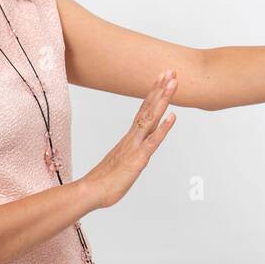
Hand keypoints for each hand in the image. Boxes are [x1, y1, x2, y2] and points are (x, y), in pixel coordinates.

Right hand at [80, 70, 177, 209]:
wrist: (91, 192)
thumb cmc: (105, 180)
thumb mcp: (122, 162)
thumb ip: (130, 153)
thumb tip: (137, 151)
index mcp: (130, 137)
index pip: (143, 110)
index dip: (153, 94)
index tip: (162, 78)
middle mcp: (133, 137)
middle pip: (148, 108)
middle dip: (160, 89)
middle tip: (170, 71)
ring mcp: (135, 146)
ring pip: (151, 118)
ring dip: (162, 100)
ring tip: (172, 84)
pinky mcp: (138, 159)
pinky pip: (152, 141)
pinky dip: (163, 128)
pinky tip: (173, 117)